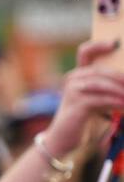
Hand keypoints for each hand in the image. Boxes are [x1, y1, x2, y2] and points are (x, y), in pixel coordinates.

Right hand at [40, 39, 123, 156]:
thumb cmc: (84, 116)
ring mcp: (72, 91)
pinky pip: (101, 99)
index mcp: (78, 74)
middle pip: (101, 70)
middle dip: (121, 77)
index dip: (98, 45)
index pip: (85, 52)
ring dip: (121, 90)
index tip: (114, 43)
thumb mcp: (97, 97)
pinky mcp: (76, 104)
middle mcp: (72, 79)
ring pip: (102, 84)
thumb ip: (109, 86)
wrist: (64, 137)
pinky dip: (116, 102)